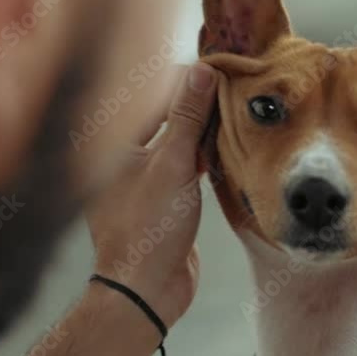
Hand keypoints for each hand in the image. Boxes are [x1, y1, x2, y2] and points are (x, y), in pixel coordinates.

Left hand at [87, 62, 217, 328]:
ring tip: (242, 112)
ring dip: (208, 129)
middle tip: (241, 86)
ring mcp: (144, 177)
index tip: (226, 66)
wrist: (145, 289)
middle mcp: (124, 155)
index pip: (156, 93)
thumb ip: (188, 117)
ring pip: (181, 140)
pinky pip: (187, 165)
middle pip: (168, 115)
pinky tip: (231, 148)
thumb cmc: (148, 228)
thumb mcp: (173, 165)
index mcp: (114, 141)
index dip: (191, 78)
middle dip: (203, 103)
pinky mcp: (163, 198)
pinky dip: (208, 155)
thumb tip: (202, 71)